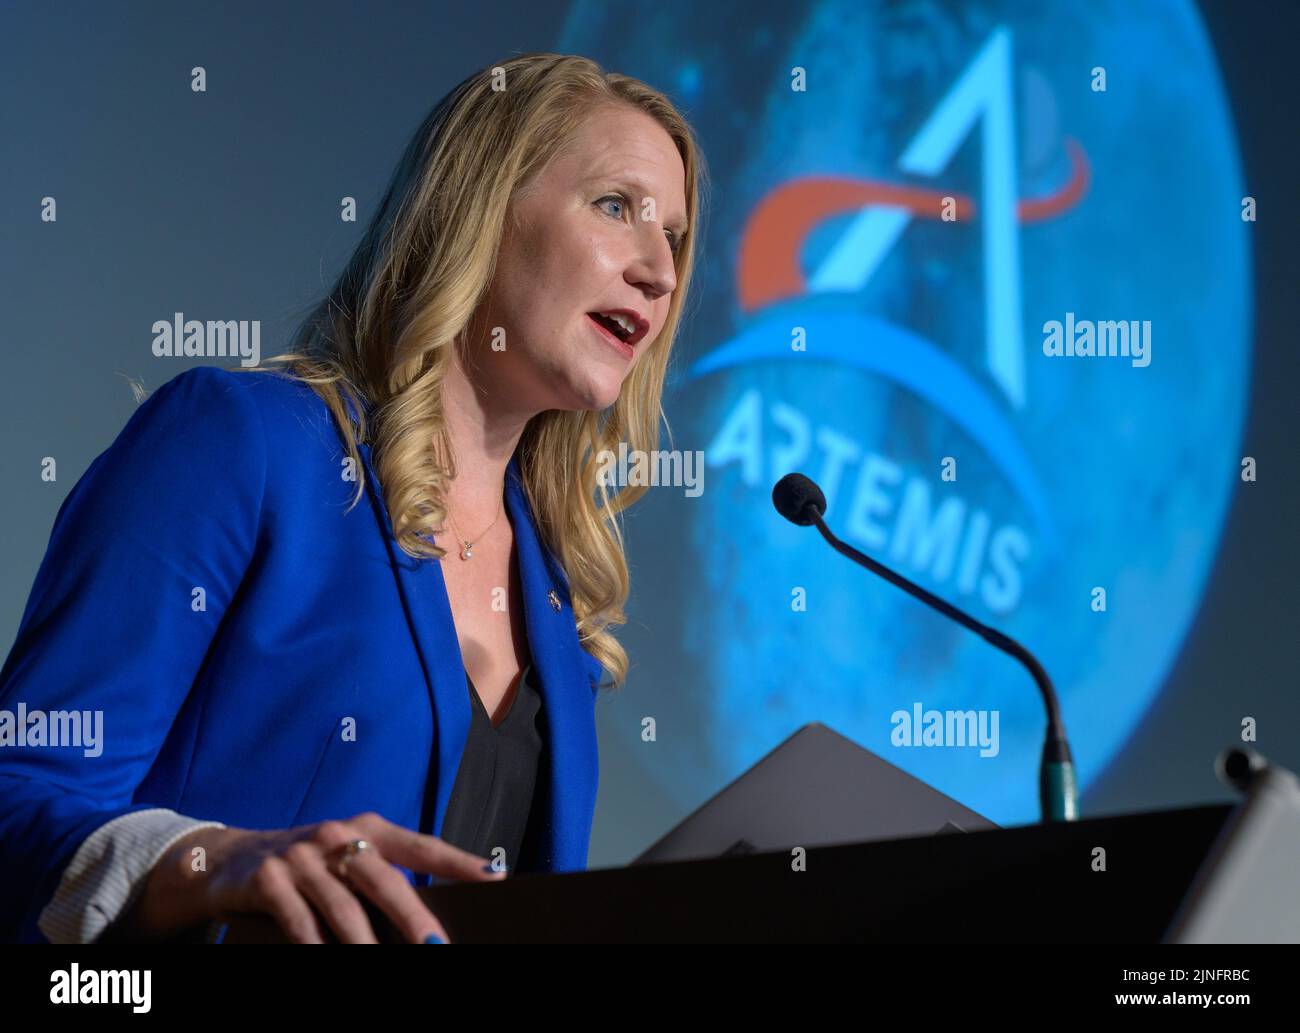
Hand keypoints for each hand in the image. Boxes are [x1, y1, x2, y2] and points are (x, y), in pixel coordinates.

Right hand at [118, 812, 504, 942]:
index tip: (496, 877)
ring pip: (343, 907)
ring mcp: (302, 857)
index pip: (422, 845)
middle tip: (437, 946)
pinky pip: (298, 921)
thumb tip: (429, 919)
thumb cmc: (310, 866)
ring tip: (384, 966)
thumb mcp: (346, 858)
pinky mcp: (269, 878)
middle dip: (414, 916)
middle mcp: (337, 835)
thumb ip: (384, 876)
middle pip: (385, 880)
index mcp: (367, 828)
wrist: (231, 858)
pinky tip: (326, 961)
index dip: (459, 861)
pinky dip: (315, 946)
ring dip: (366, 944)